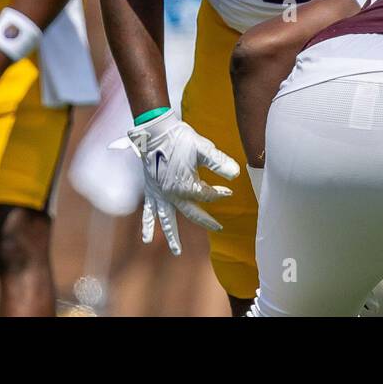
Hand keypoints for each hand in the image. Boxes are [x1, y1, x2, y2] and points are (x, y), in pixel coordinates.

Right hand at [121, 111, 237, 255]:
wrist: (155, 132)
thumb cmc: (180, 138)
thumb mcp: (203, 149)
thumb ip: (219, 162)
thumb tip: (237, 174)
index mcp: (186, 185)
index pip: (207, 195)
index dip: (219, 193)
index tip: (229, 191)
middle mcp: (172, 194)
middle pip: (191, 212)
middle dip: (205, 220)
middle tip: (218, 228)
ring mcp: (160, 194)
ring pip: (167, 220)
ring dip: (173, 236)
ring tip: (177, 251)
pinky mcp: (151, 191)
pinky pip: (148, 212)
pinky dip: (148, 225)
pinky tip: (146, 238)